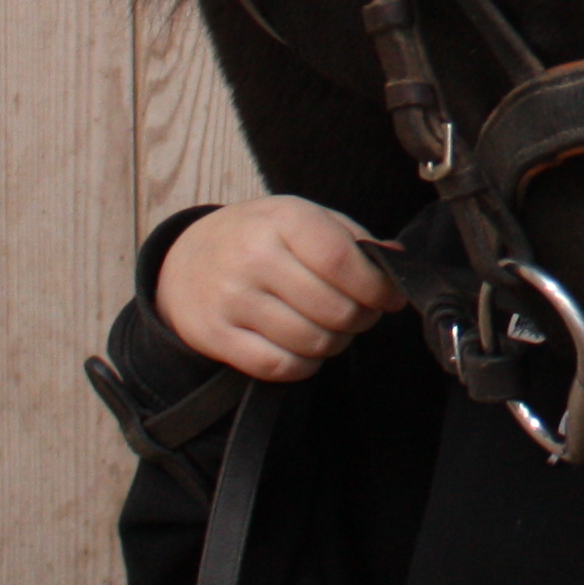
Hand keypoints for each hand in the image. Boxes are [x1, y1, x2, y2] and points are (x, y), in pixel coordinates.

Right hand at [157, 196, 400, 380]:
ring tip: (331, 328)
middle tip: (360, 314)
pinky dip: (304, 365)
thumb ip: (352, 239)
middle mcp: (253, 257)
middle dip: (361, 319)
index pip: (342, 261)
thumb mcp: (302, 218)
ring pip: (312, 342)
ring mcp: (232, 299)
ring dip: (335, 343)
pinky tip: (303, 347)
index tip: (390, 298)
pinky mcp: (217, 335)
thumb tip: (397, 261)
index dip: (377, 287)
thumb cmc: (259, 237)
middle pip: (334, 309)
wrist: (186, 260)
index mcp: (283, 219)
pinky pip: (280, 366)